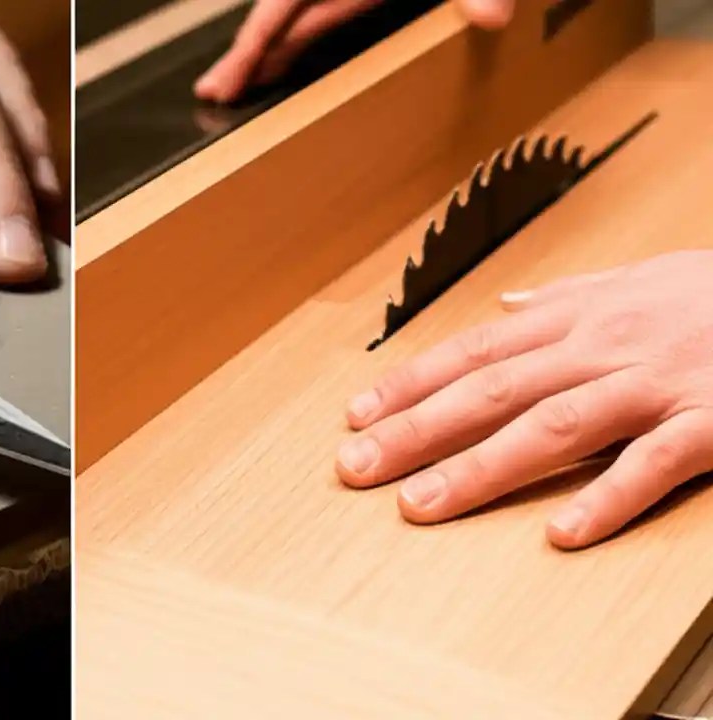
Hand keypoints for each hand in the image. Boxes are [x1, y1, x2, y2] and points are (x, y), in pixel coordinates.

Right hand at [194, 0, 515, 103]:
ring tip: (239, 84)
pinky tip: (284, 58)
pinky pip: (325, 9)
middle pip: (281, 9)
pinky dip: (299, 36)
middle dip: (246, 52)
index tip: (225, 81)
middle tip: (211, 92)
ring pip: (298, 11)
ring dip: (269, 47)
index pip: (284, 5)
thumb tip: (493, 17)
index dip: (252, 45)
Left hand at [336, 251, 712, 548]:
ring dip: (480, 468)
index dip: (412, 381)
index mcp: (583, 315)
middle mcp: (606, 346)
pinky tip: (559, 533)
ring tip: (421, 504)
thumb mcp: (640, 278)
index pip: (476, 350)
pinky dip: (606, 498)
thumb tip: (504, 307)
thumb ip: (567, 294)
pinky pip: (653, 464)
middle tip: (356, 468)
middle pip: (493, 390)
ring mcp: (658, 384)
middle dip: (416, 429)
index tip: (358, 414)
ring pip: (553, 426)